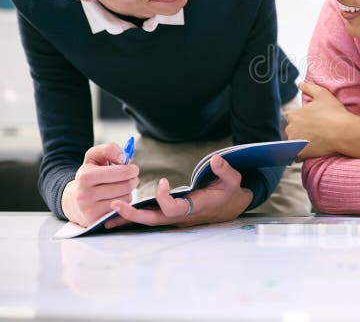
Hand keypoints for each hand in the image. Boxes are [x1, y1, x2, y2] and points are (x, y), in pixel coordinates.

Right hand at [62, 142, 139, 226]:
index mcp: (85, 176)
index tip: (132, 169)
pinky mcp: (96, 221)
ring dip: (128, 192)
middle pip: (127, 185)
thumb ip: (109, 149)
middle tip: (130, 178)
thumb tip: (124, 158)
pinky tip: (116, 200)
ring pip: (127, 198)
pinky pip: (122, 211)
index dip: (132, 169)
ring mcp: (90, 210)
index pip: (122, 172)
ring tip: (120, 189)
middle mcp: (85, 194)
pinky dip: (123, 204)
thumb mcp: (94, 157)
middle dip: (133, 180)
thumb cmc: (89, 175)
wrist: (73, 200)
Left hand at [104, 155, 252, 228]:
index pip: (174, 209)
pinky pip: (150, 218)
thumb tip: (216, 159)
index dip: (164, 198)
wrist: (231, 207)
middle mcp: (182, 216)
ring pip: (149, 221)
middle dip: (134, 214)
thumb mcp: (234, 180)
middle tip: (114, 205)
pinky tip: (117, 215)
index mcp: (196, 208)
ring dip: (129, 218)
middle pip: (154, 220)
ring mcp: (175, 217)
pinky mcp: (171, 215)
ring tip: (106, 217)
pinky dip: (134, 217)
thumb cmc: (231, 192)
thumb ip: (225, 170)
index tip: (161, 181)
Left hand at [286, 82, 354, 159]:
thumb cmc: (334, 112)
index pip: (295, 119)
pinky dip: (302, 155)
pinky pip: (297, 156)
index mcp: (294, 115)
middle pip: (293, 131)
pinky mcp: (300, 154)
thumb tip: (300, 84)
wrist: (344, 132)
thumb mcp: (323, 94)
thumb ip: (309, 87)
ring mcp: (294, 143)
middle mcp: (290, 129)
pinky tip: (312, 151)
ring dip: (302, 144)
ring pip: (294, 144)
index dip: (305, 121)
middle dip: (302, 132)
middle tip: (317, 132)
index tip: (316, 123)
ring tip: (317, 142)